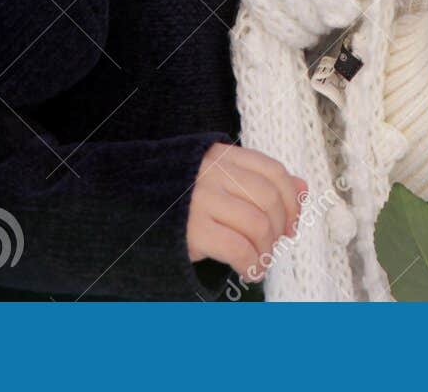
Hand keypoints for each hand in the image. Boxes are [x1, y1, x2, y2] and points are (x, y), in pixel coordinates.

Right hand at [186, 143, 307, 279]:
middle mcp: (213, 173)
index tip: (291, 224)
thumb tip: (304, 188)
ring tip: (259, 262)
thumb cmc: (179, 200)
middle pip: (269, 199)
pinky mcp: (192, 229)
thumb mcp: (217, 180)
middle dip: (279, 228)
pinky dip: (252, 264)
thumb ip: (259, 180)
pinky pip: (238, 248)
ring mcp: (201, 199)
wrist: (123, 209)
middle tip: (272, 247)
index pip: (273, 171)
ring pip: (258, 224)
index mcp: (221, 155)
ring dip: (266, 250)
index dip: (291, 200)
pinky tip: (248, 272)